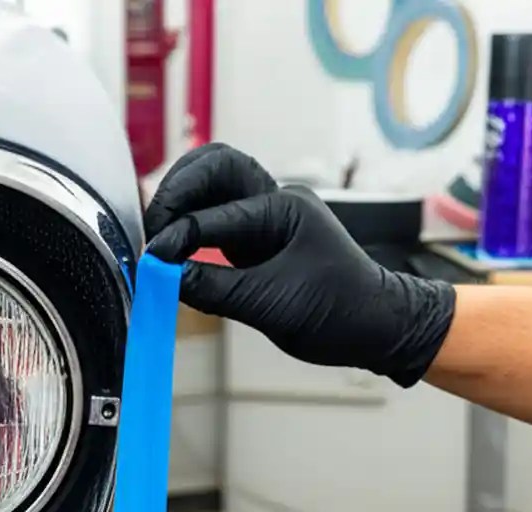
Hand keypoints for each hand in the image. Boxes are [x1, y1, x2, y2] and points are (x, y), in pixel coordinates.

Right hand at [145, 144, 455, 386]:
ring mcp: (266, 215)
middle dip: (178, 188)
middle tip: (153, 225)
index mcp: (286, 209)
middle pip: (215, 165)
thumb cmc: (341, 312)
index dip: (181, 236)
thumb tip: (164, 278)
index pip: (218, 215)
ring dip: (181, 197)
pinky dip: (189, 221)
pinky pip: (214, 213)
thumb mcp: (272, 306)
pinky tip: (173, 243)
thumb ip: (213, 289)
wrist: (378, 326)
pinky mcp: (256, 236)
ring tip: (158, 229)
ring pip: (213, 182)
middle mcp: (275, 201)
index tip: (155, 260)